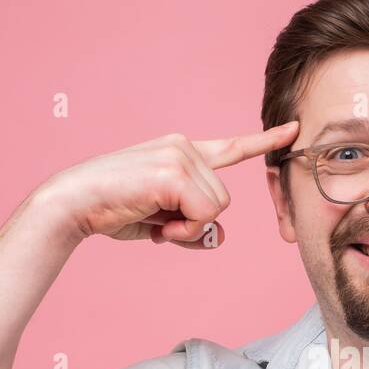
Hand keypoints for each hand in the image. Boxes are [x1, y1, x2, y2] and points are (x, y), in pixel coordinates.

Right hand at [39, 121, 299, 248]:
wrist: (74, 204)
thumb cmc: (113, 211)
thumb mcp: (161, 220)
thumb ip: (192, 226)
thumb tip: (219, 238)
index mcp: (181, 152)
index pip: (231, 147)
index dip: (264, 141)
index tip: (294, 130)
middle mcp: (184, 147)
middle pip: (224, 201)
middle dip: (195, 224)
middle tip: (160, 224)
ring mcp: (180, 156)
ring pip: (216, 209)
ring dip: (187, 228)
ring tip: (153, 219)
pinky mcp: (174, 171)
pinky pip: (203, 214)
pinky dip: (182, 229)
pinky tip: (155, 221)